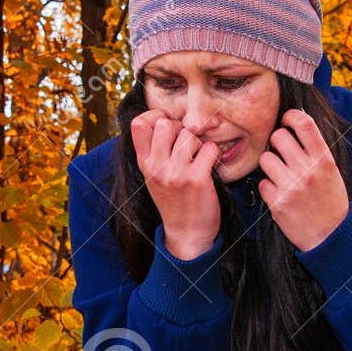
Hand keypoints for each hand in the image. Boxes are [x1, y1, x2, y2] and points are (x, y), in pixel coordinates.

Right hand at [129, 109, 221, 259]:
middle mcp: (156, 167)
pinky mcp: (197, 179)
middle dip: (180, 128)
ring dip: (198, 143)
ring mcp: (176, 173)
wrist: (187, 233)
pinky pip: (209, 148)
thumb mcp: (154, 176)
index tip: (166, 125)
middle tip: (187, 145)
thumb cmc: (174, 202)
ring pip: (189, 134)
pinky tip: (209, 166)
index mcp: (144, 163)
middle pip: (165, 123)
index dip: (155, 116)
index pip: (138, 123)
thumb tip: (166, 120)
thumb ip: (155, 151)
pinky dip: (213, 154)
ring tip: (197, 159)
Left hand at [258, 109, 350, 251]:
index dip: (291, 116)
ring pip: (265, 158)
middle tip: (282, 152)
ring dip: (270, 165)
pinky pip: (262, 183)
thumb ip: (314, 150)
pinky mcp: (278, 203)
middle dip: (276, 142)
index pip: (304, 123)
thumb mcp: (330, 171)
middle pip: (278, 137)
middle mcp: (308, 170)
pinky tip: (280, 193)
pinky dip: (268, 187)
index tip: (286, 120)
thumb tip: (296, 123)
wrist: (331, 236)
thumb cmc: (330, 200)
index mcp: (324, 160)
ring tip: (280, 175)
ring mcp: (291, 187)